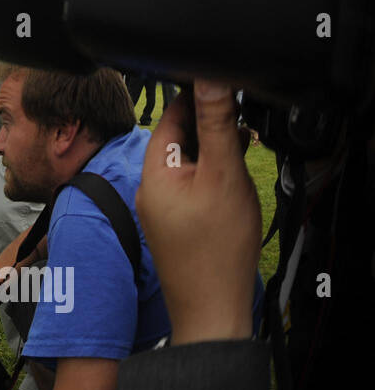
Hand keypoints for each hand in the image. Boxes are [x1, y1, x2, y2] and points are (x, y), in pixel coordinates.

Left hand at [136, 81, 259, 344]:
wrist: (212, 307)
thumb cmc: (217, 248)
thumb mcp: (223, 176)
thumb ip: (216, 127)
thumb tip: (209, 81)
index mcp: (153, 171)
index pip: (169, 117)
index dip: (196, 98)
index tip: (222, 89)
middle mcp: (149, 187)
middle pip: (176, 140)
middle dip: (208, 127)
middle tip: (240, 122)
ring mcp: (160, 208)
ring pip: (185, 164)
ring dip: (211, 152)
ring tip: (240, 149)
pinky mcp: (174, 224)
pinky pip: (189, 188)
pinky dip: (209, 177)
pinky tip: (229, 183)